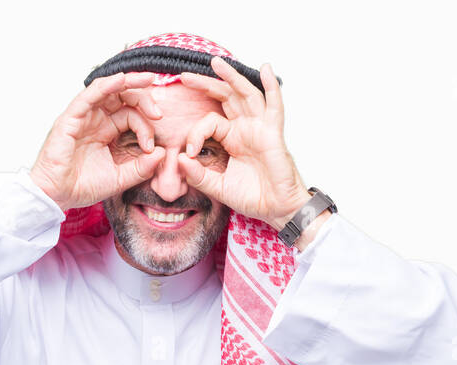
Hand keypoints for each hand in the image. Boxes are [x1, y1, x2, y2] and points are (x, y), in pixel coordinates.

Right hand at [30, 72, 167, 211]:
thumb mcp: (121, 178)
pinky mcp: (72, 117)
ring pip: (108, 89)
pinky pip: (90, 95)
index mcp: (108, 131)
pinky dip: (106, 86)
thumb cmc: (84, 186)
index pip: (132, 116)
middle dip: (144, 99)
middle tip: (159, 114)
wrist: (59, 196)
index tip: (151, 148)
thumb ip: (142, 167)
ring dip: (129, 83)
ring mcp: (84, 116)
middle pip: (123, 97)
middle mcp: (97, 119)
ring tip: (148, 81)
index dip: (147, 127)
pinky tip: (121, 80)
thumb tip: (163, 153)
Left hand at [176, 58, 311, 227]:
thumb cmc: (253, 198)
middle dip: (206, 84)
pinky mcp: (273, 132)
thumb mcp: (219, 188)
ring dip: (232, 77)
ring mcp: (259, 128)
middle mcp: (245, 129)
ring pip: (245, 94)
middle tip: (184, 76)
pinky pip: (274, 105)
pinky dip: (271, 86)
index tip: (188, 152)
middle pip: (225, 97)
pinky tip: (265, 69)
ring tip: (216, 62)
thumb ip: (199, 176)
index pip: (209, 122)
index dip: (195, 133)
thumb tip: (179, 160)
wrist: (276, 210)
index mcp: (232, 139)